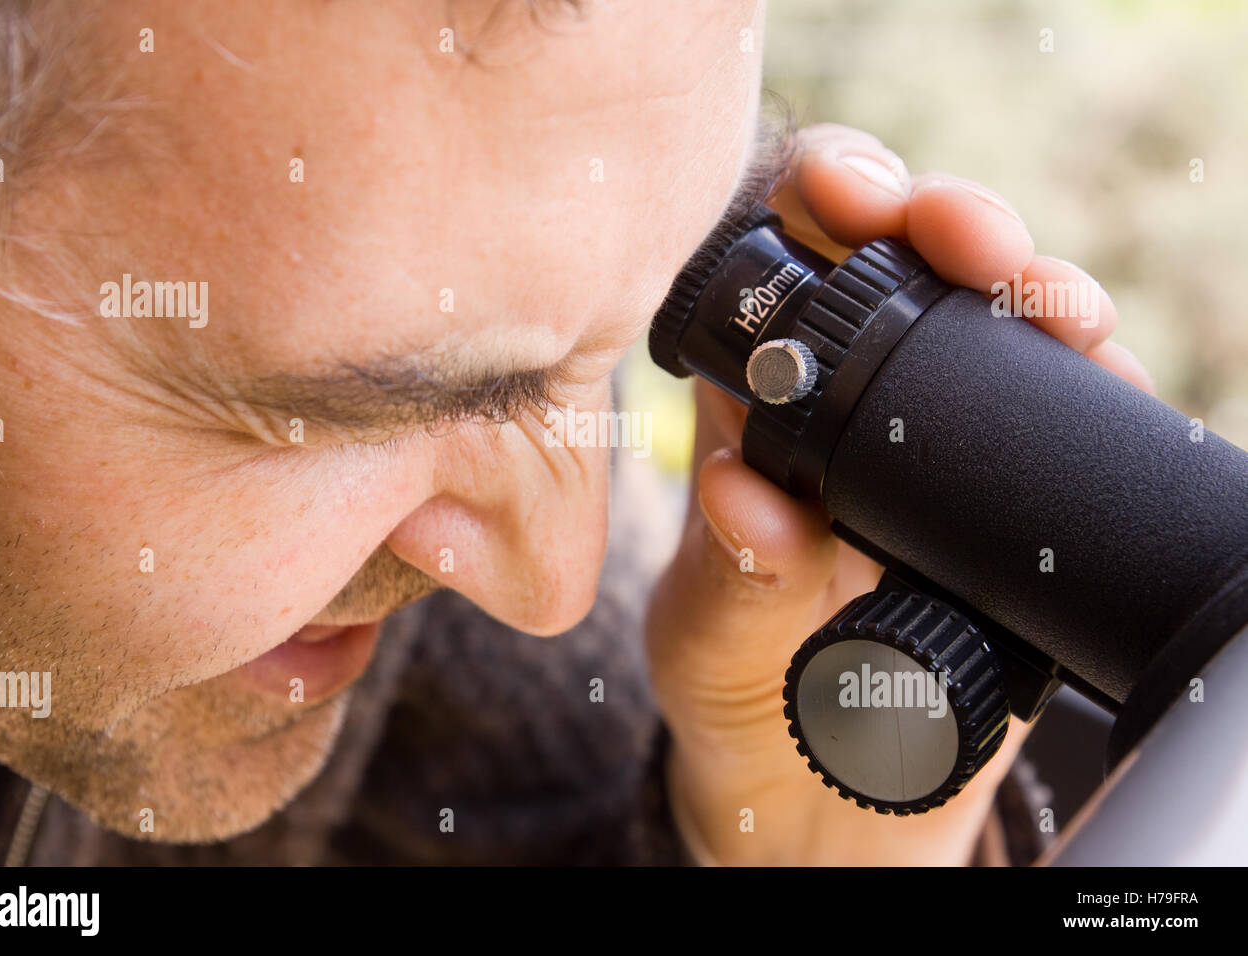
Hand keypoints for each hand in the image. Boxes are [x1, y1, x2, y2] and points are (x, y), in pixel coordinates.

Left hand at [646, 123, 1155, 865]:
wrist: (821, 782)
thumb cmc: (738, 686)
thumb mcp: (712, 631)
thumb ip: (731, 570)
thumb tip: (746, 498)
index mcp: (755, 400)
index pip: (786, 253)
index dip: (820, 194)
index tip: (849, 196)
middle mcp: (851, 401)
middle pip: (907, 260)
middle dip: (947, 220)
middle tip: (975, 241)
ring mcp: (940, 442)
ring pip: (999, 322)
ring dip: (1039, 289)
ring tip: (1059, 309)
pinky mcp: (1010, 494)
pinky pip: (1065, 416)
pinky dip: (1096, 382)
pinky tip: (1104, 377)